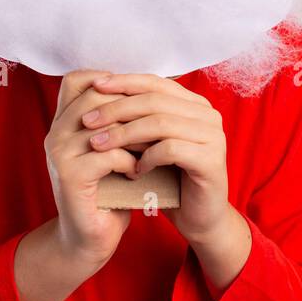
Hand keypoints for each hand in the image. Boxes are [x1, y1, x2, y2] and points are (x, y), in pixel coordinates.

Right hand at [43, 70, 139, 267]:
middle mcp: (55, 133)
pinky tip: (137, 173)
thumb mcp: (111, 150)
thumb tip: (152, 90)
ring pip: (106, 124)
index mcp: (62, 122)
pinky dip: (130, 161)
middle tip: (155, 125)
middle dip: (132, 109)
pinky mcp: (70, 176)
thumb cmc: (107, 192)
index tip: (141, 99)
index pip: (78, 79)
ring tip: (152, 149)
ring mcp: (59, 154)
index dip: (111, 81)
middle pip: (96, 96)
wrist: (88, 240)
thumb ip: (118, 122)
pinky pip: (108, 155)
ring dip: (136, 136)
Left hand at [81, 73, 229, 243]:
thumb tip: (99, 93)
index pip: (155, 82)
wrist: (199, 218)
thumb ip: (138, 118)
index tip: (94, 87)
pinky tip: (133, 170)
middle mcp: (208, 115)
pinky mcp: (211, 160)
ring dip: (124, 134)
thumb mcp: (151, 142)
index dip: (123, 82)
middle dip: (116, 109)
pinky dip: (147, 157)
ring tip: (98, 145)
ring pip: (160, 123)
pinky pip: (170, 149)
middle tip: (88, 121)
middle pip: (154, 100)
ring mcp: (214, 136)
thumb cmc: (171, 179)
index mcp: (194, 104)